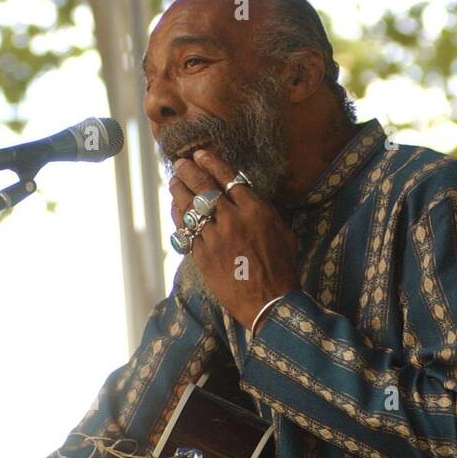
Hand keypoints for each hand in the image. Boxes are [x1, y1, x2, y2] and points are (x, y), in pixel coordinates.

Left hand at [168, 148, 299, 330]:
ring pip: (190, 207)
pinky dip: (178, 217)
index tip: (200, 154)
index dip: (211, 163)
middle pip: (204, 187)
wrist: (269, 303)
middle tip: (179, 164)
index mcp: (255, 210)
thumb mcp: (283, 233)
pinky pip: (185, 230)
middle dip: (189, 172)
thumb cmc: (281, 270)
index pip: (228, 177)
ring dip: (179, 191)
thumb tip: (249, 199)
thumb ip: (264, 213)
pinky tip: (176, 208)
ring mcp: (215, 237)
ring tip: (173, 182)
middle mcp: (232, 219)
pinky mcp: (203, 255)